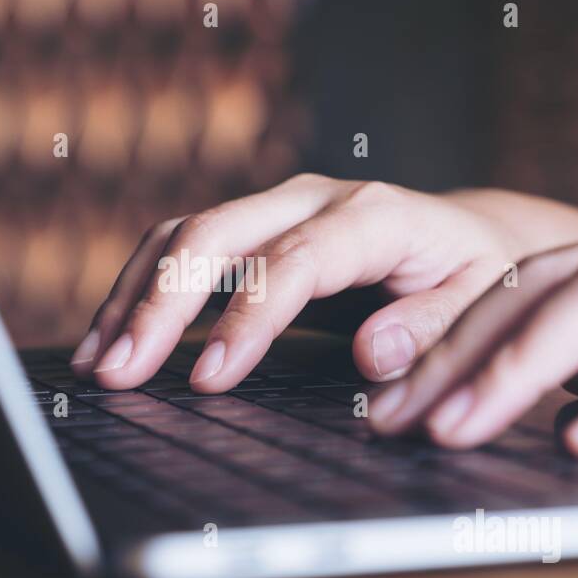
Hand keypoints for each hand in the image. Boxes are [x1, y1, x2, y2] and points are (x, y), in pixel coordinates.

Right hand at [71, 174, 577, 391]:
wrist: (469, 238)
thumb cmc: (475, 278)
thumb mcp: (481, 304)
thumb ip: (431, 328)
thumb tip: (372, 354)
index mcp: (374, 216)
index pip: (293, 262)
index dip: (246, 320)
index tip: (208, 379)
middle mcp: (313, 198)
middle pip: (217, 236)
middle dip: (160, 305)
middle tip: (118, 373)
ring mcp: (274, 207)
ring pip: (183, 234)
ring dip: (134, 297)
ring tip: (96, 365)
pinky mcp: (250, 227)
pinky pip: (179, 245)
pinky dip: (139, 289)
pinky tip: (111, 336)